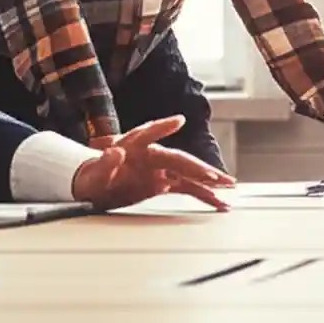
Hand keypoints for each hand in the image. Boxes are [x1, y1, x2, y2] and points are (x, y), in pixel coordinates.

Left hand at [71, 116, 235, 210]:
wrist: (95, 189)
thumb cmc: (94, 178)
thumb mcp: (94, 174)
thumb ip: (105, 163)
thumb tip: (115, 152)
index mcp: (136, 146)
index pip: (150, 133)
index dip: (163, 127)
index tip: (178, 120)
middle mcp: (154, 155)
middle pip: (179, 159)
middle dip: (199, 167)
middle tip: (214, 176)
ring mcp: (162, 169)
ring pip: (190, 173)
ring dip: (210, 181)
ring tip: (229, 187)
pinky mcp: (166, 183)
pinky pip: (188, 188)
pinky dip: (204, 194)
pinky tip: (219, 202)